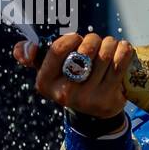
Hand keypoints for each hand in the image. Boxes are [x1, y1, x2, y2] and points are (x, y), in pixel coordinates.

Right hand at [13, 33, 133, 119]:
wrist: (96, 111)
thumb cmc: (71, 81)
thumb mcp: (49, 70)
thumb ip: (30, 56)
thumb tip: (24, 49)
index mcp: (46, 83)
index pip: (57, 50)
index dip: (70, 38)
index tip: (76, 38)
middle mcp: (65, 93)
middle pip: (84, 51)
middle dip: (93, 40)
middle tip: (97, 42)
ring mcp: (88, 98)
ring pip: (104, 56)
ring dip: (110, 44)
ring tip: (110, 45)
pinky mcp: (108, 98)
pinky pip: (119, 65)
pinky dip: (124, 51)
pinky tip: (123, 49)